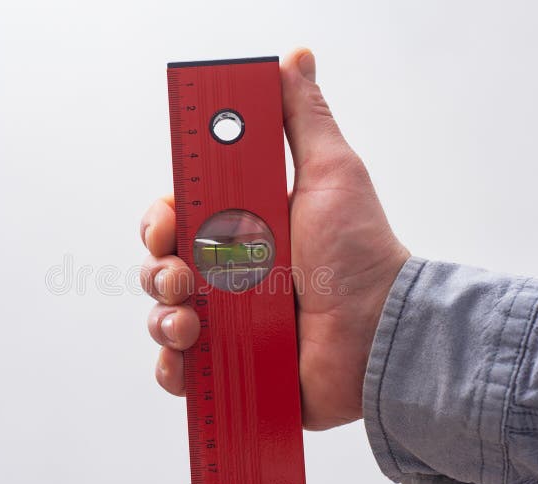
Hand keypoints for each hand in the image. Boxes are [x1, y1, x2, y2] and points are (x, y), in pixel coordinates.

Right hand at [140, 49, 409, 429]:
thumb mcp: (331, 172)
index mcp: (242, 229)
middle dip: (157, 271)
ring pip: (162, 318)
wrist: (379, 331)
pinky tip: (187, 360)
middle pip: (161, 267)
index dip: (161, 219)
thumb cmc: (358, 251)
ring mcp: (229, 323)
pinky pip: (180, 371)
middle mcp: (230, 275)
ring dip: (161, 319)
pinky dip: (172, 368)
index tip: (170, 223)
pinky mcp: (233, 369)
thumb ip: (304, 116)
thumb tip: (296, 57)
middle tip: (182, 278)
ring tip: (190, 323)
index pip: (177, 218)